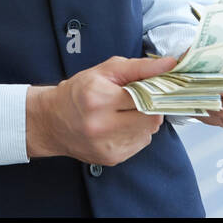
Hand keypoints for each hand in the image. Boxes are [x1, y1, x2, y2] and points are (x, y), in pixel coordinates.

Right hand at [28, 55, 177, 164]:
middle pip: (151, 118)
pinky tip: (121, 125)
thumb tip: (169, 64)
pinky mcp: (112, 158)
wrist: (52, 121)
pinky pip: (140, 143)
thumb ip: (139, 67)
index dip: (154, 90)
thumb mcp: (105, 71)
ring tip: (126, 112)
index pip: (146, 96)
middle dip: (150, 106)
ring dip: (144, 120)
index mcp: (99, 99)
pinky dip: (137, 133)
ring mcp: (107, 146)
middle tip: (139, 99)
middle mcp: (101, 126)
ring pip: (149, 132)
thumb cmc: (78, 92)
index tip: (155, 86)